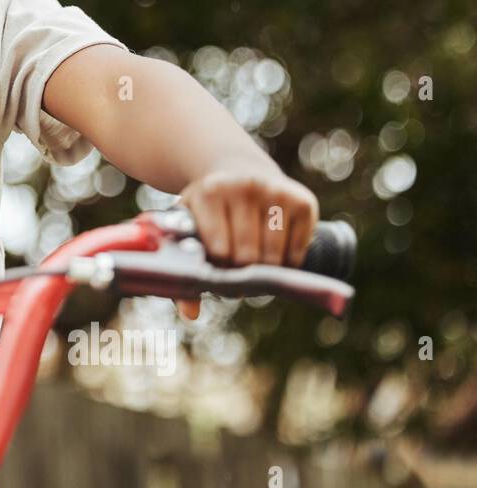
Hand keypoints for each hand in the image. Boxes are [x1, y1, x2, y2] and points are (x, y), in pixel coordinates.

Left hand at [178, 165, 319, 275]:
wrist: (238, 173)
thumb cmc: (208, 211)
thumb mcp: (187, 228)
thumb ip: (184, 270)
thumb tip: (191, 315)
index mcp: (209, 193)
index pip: (220, 251)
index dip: (219, 270)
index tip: (218, 272)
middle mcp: (244, 187)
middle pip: (248, 257)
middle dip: (242, 274)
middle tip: (238, 274)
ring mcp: (276, 191)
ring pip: (275, 258)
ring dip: (266, 273)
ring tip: (254, 267)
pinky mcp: (303, 201)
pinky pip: (298, 252)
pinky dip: (288, 264)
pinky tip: (274, 256)